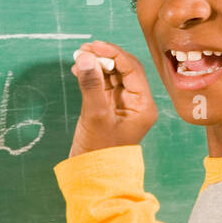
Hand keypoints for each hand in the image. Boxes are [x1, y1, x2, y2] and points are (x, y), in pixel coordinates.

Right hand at [66, 40, 157, 157]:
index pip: (132, 69)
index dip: (113, 53)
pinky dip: (91, 76)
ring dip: (96, 65)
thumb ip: (91, 85)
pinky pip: (102, 85)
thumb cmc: (100, 151)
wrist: (93, 176)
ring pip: (112, 75)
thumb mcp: (95, 116)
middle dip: (104, 57)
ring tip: (78, 57)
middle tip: (83, 49)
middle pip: (123, 69)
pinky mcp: (107, 108)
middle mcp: (136, 102)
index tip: (93, 46)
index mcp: (143, 105)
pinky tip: (78, 70)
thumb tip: (84, 57)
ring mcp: (121, 105)